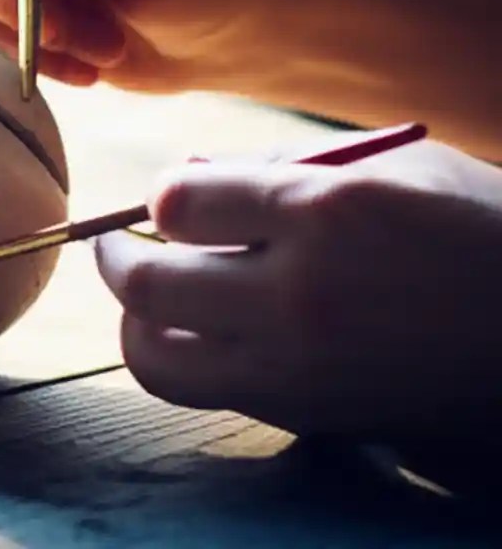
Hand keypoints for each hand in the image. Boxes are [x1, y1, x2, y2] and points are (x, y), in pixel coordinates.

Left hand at [93, 138, 501, 442]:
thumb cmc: (475, 230)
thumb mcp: (393, 166)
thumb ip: (279, 165)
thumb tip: (182, 178)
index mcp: (326, 209)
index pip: (177, 202)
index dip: (159, 196)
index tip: (169, 198)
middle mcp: (299, 292)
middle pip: (145, 283)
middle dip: (111, 257)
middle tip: (112, 244)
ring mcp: (297, 363)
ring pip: (154, 354)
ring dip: (131, 319)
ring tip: (142, 294)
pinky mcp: (303, 412)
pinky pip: (201, 388)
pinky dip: (177, 355)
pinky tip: (194, 329)